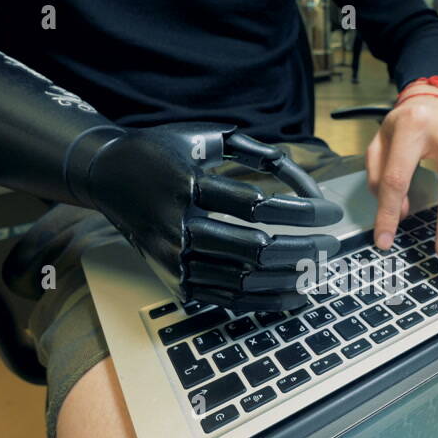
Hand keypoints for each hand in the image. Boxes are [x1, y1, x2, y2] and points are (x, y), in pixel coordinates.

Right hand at [81, 124, 342, 311]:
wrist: (106, 179)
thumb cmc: (161, 152)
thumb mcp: (202, 137)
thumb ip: (253, 150)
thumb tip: (300, 174)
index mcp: (187, 186)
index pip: (257, 206)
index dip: (302, 212)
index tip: (331, 211)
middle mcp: (178, 227)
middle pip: (255, 248)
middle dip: (302, 249)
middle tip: (330, 245)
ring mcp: (175, 261)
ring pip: (244, 280)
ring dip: (290, 279)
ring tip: (320, 273)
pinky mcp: (175, 284)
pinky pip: (227, 300)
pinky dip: (265, 300)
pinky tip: (294, 295)